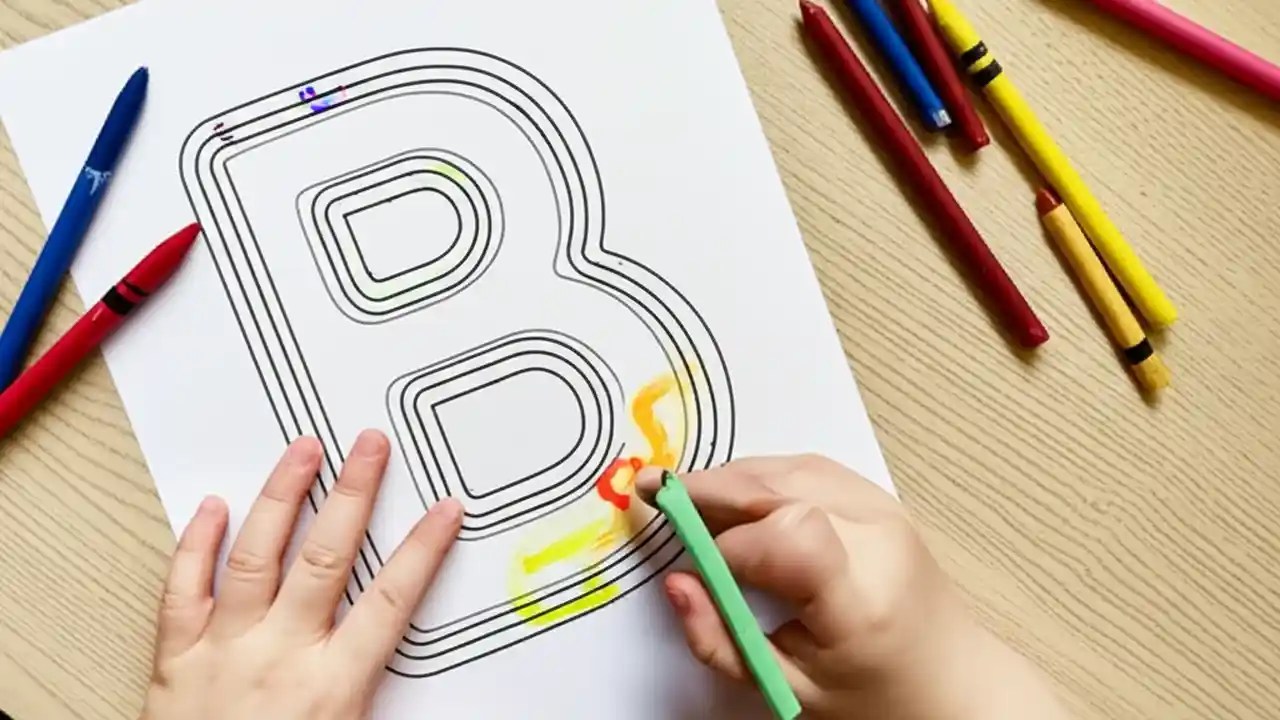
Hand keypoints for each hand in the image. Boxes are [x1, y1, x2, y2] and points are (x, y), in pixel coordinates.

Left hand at [142, 430, 462, 719]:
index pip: (391, 600)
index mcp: (332, 686)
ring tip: (302, 451)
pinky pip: (183, 587)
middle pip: (328, 556)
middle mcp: (279, 656)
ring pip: (258, 554)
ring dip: (283, 494)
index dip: (423, 549)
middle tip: (371, 447)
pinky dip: (197, 543)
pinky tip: (213, 507)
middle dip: (355, 493)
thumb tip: (422, 687)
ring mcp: (224, 649)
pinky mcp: (175, 656)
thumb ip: (373, 697)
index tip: (443, 511)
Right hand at [637, 456, 1068, 719]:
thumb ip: (722, 641)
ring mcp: (885, 511)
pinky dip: (762, 474)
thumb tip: (676, 583)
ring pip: (789, 468)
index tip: (686, 555)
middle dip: (710, 488)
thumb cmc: (873, 694)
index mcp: (861, 602)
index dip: (725, 540)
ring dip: (732, 476)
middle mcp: (879, 542)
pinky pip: (808, 467)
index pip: (788, 538)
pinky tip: (734, 494)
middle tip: (656, 493)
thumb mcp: (788, 689)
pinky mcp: (881, 497)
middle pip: (782, 488)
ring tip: (689, 498)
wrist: (951, 680)